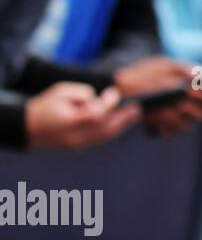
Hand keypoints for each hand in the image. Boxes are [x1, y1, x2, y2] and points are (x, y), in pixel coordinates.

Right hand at [25, 83, 139, 149]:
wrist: (27, 127)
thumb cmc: (44, 106)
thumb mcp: (60, 91)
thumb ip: (81, 94)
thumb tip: (100, 98)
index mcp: (67, 121)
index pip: (95, 114)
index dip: (107, 104)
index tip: (113, 93)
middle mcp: (73, 136)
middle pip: (104, 128)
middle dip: (122, 118)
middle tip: (137, 107)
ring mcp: (76, 144)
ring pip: (104, 136)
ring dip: (121, 125)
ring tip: (134, 114)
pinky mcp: (77, 147)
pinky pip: (99, 139)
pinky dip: (111, 130)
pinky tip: (121, 122)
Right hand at [113, 55, 201, 134]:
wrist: (115, 88)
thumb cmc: (140, 73)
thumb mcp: (162, 63)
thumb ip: (182, 67)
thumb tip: (200, 73)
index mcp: (178, 87)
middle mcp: (173, 104)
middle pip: (199, 114)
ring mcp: (164, 117)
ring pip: (187, 125)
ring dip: (194, 121)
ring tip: (198, 115)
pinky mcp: (154, 125)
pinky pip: (173, 132)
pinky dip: (179, 128)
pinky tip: (181, 121)